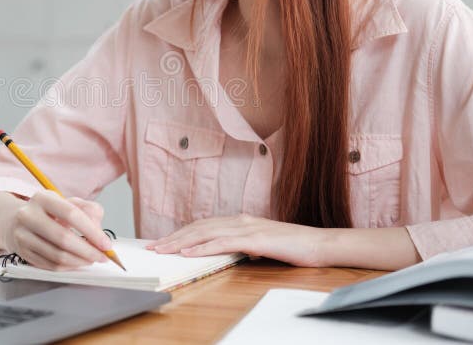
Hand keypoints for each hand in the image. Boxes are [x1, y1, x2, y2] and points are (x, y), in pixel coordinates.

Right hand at [2, 190, 111, 270]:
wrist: (16, 220)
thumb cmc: (49, 212)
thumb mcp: (68, 202)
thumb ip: (89, 211)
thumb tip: (99, 233)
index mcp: (42, 198)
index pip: (71, 214)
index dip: (91, 231)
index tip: (106, 244)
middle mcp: (28, 216)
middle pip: (63, 238)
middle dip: (88, 251)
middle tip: (102, 256)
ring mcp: (23, 235)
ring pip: (57, 255)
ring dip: (79, 261)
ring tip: (91, 260)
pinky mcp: (22, 253)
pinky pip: (50, 265)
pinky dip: (68, 267)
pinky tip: (77, 263)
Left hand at [146, 213, 327, 267]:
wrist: (320, 244)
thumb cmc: (294, 246)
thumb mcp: (262, 246)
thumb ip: (243, 246)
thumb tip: (227, 252)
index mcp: (240, 221)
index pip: (203, 226)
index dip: (181, 233)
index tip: (163, 242)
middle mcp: (240, 220)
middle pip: (199, 227)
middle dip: (173, 237)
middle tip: (152, 247)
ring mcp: (247, 228)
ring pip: (206, 233)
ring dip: (181, 242)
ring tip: (163, 250)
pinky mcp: (256, 239)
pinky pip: (224, 243)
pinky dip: (204, 247)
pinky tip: (189, 252)